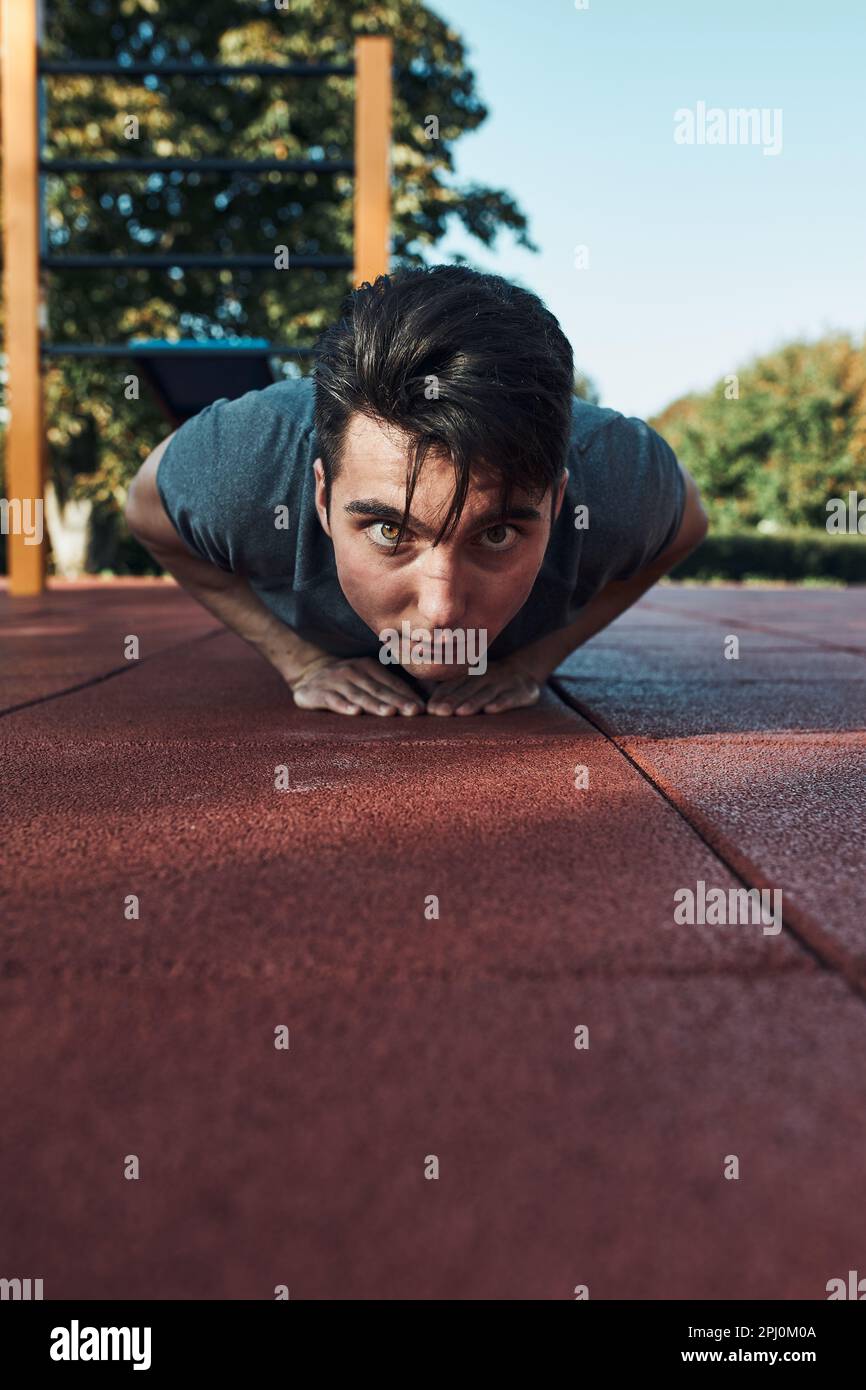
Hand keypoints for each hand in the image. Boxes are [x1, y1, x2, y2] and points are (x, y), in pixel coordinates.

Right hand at [289, 655, 424, 716]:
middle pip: (378, 689)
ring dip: (374, 705)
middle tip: (413, 712)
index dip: (407, 695)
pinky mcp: (318, 692)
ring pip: (358, 694)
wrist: (308, 672)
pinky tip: (355, 713)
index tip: (422, 708)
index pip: (391, 683)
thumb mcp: (366, 676)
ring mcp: (335, 681)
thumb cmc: (347, 680)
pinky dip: (344, 706)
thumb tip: (421, 701)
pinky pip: (333, 700)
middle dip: (397, 701)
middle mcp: (353, 671)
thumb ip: (387, 686)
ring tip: (390, 713)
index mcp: (369, 666)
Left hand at [425, 657, 543, 715]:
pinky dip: (501, 703)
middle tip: (440, 712)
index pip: (455, 682)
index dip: (442, 694)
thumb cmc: (490, 683)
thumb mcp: (472, 680)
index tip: (430, 708)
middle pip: (468, 688)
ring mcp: (506, 682)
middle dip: (453, 700)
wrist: (526, 674)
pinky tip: (490, 710)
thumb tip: (422, 694)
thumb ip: (450, 687)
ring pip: (487, 693)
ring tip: (460, 713)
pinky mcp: (523, 691)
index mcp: (473, 672)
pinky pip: (511, 697)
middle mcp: (488, 675)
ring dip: (474, 702)